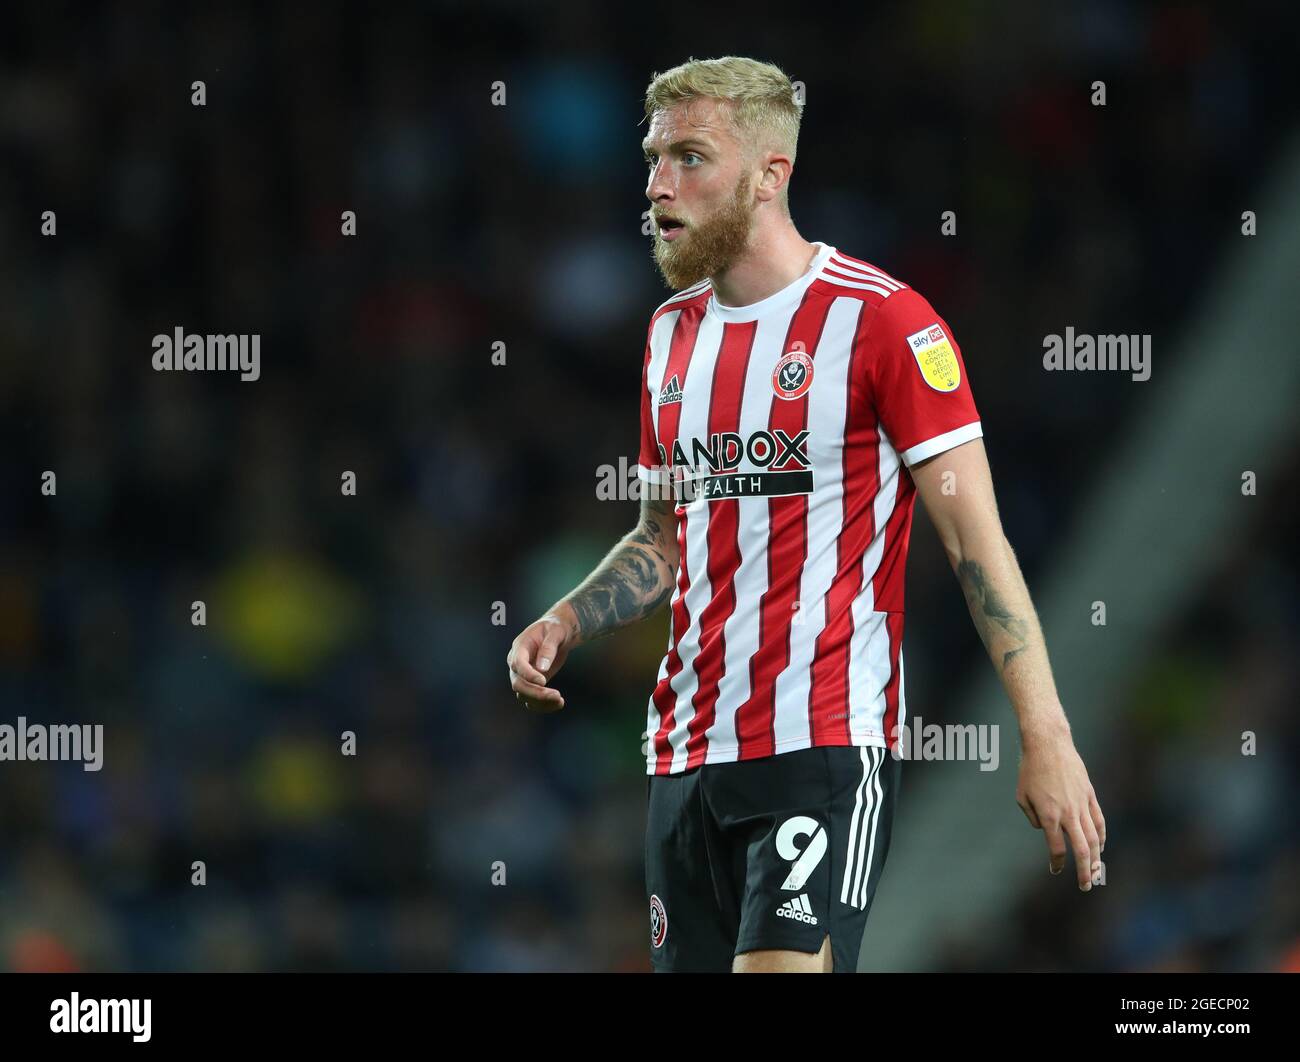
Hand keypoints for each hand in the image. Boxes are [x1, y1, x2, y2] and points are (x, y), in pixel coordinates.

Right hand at [506, 610, 574, 712]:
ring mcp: (523, 675)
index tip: (544, 681)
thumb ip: (548, 647)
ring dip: (540, 702)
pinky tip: (559, 704)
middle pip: (518, 683)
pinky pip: (532, 699)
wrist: (558, 633)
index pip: (517, 664)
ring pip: (523, 695)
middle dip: (535, 692)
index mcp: (520, 647)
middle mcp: (517, 663)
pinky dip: (543, 705)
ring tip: (560, 701)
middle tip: (557, 695)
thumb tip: (542, 668)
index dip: (528, 674)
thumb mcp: (556, 632)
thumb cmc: (556, 628)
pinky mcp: (532, 683)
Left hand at [1015, 729, 1106, 890]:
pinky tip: (1102, 846)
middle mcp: (1068, 813)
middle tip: (1085, 886)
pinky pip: (1099, 820)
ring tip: (1097, 872)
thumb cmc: (1029, 769)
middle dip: (1085, 871)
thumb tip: (1044, 830)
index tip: (1055, 869)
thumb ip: (1032, 818)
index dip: (1057, 863)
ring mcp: (1081, 804)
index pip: (1057, 848)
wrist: (1048, 744)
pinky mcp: (1090, 794)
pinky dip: (1102, 835)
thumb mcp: (1021, 796)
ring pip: (1095, 837)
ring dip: (1097, 857)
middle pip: (1082, 849)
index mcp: (1049, 815)